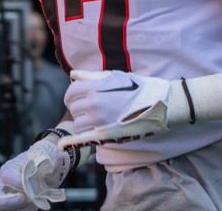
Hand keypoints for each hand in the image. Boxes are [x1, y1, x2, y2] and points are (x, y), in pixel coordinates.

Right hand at [0, 137, 68, 209]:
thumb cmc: (44, 161)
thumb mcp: (47, 156)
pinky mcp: (15, 209)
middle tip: (24, 199)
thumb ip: (47, 160)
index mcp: (9, 169)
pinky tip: (35, 207)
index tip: (34, 184)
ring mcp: (7, 199)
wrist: (48, 171)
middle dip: (7, 203)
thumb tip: (48, 166)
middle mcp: (4, 186)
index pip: (6, 177)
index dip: (19, 182)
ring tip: (35, 204)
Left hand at [58, 70, 185, 147]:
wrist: (159, 104)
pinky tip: (62, 146)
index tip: (77, 98)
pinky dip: (71, 143)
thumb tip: (72, 74)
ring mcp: (99, 121)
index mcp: (95, 88)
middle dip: (80, 108)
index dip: (72, 96)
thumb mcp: (116, 77)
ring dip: (83, 122)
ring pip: (78, 124)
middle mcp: (94, 104)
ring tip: (96, 119)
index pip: (71, 93)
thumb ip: (91, 76)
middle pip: (74, 109)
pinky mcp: (105, 135)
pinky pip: (83, 139)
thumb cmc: (138, 88)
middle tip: (91, 108)